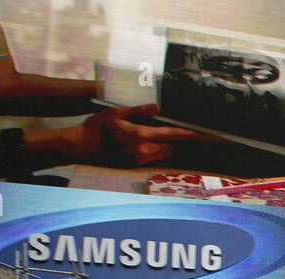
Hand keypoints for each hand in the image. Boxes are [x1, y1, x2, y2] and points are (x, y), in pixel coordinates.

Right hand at [57, 104, 199, 165]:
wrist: (82, 147)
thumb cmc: (97, 127)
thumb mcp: (117, 112)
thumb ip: (139, 111)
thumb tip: (158, 107)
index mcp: (141, 135)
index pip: (171, 134)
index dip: (188, 134)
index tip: (201, 134)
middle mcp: (143, 150)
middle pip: (171, 146)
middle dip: (179, 141)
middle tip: (190, 136)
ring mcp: (139, 159)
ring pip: (163, 154)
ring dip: (169, 147)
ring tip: (174, 140)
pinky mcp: (134, 165)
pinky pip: (153, 159)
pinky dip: (158, 152)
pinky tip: (157, 146)